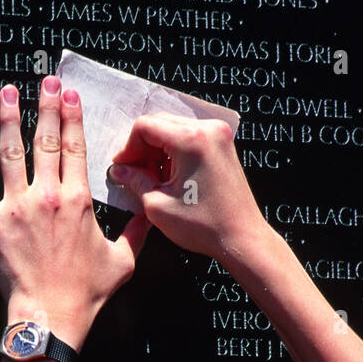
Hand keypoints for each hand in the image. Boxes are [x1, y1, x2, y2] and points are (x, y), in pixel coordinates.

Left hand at [0, 77, 148, 349]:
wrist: (51, 316)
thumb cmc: (86, 294)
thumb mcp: (123, 262)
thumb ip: (137, 232)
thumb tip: (149, 213)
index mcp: (79, 201)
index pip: (75, 148)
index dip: (72, 117)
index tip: (70, 95)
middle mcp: (48, 196)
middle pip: (46, 140)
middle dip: (46, 106)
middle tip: (45, 81)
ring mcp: (18, 207)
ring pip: (11, 152)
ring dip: (8, 118)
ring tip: (7, 92)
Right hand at [107, 113, 264, 263]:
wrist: (242, 237)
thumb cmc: (206, 226)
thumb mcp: (158, 206)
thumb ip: (135, 181)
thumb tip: (120, 170)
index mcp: (191, 140)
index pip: (144, 126)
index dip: (128, 148)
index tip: (123, 167)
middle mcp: (207, 130)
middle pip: (159, 124)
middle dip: (143, 149)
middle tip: (135, 175)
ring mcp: (218, 135)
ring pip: (173, 130)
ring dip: (158, 151)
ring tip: (155, 180)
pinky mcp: (223, 145)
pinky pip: (189, 138)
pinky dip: (175, 153)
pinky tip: (171, 177)